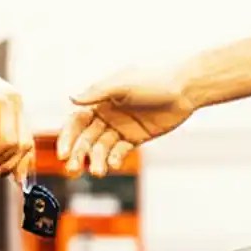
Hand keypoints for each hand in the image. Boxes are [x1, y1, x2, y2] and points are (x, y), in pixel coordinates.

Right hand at [57, 64, 197, 177]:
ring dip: (97, 160)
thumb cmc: (155, 78)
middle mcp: (107, 114)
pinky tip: (114, 164)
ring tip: (98, 171)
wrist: (186, 88)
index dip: (68, 137)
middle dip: (79, 154)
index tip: (63, 154)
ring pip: (102, 148)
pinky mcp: (135, 138)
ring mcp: (121, 127)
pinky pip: (120, 151)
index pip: (76, 122)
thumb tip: (72, 99)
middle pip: (86, 138)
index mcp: (100, 100)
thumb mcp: (124, 83)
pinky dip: (115, 158)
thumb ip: (97, 92)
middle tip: (73, 170)